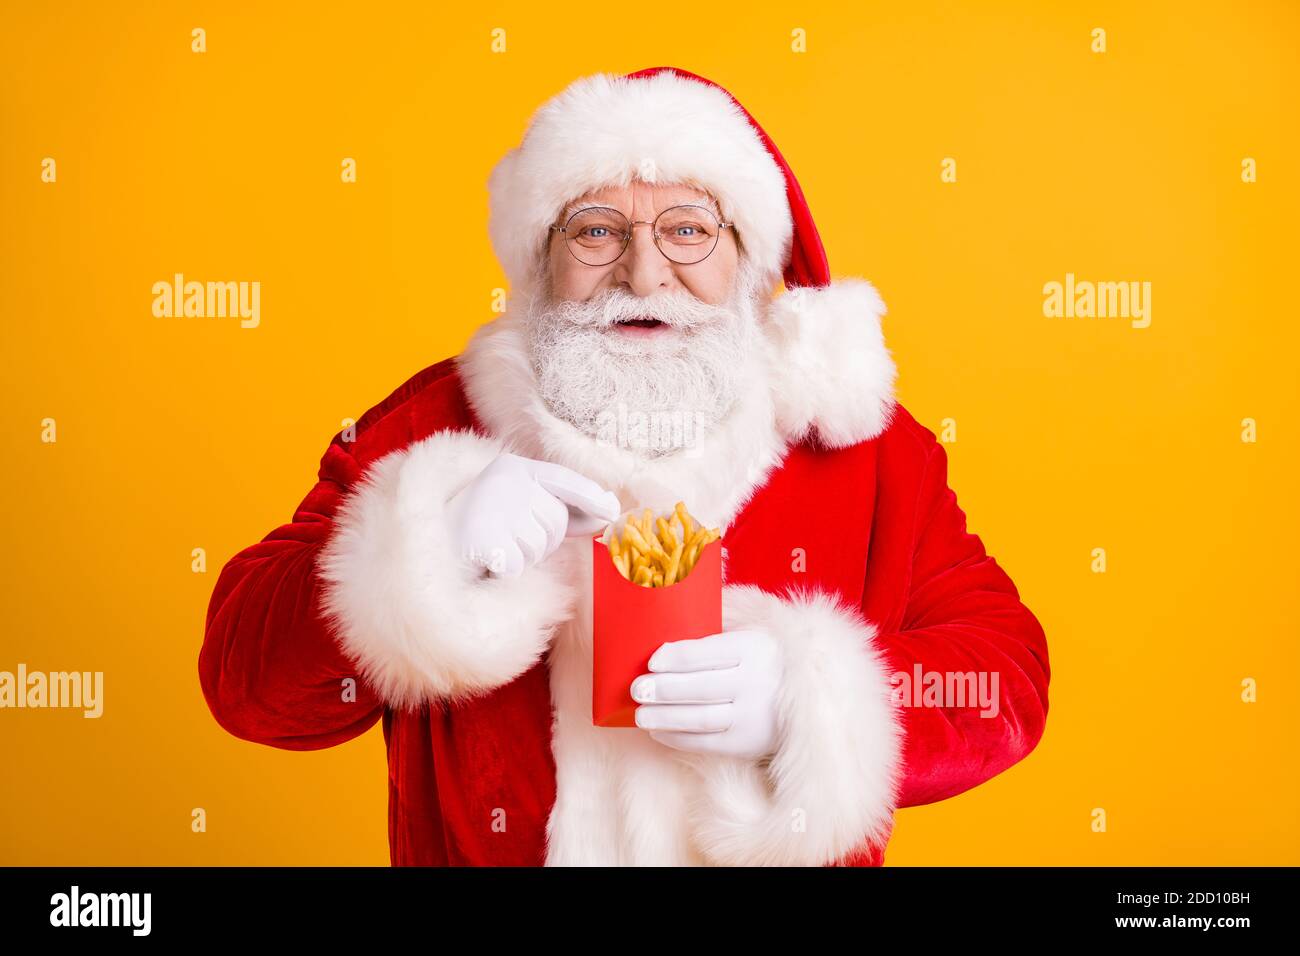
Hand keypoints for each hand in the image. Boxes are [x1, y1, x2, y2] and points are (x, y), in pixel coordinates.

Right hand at [446, 452, 619, 578]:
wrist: (429, 541)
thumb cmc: (482, 525)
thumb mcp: (518, 505)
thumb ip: (559, 506)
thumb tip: (606, 513)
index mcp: (513, 467)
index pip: (561, 479)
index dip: (590, 496)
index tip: (613, 510)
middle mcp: (504, 481)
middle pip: (556, 522)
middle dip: (544, 540)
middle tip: (509, 537)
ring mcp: (493, 508)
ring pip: (539, 547)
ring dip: (525, 556)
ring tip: (495, 546)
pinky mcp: (484, 539)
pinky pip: (519, 565)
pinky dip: (507, 571)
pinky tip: (486, 561)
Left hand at [631, 628, 782, 758]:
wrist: (810, 700)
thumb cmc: (764, 663)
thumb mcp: (752, 638)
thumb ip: (717, 634)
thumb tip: (665, 633)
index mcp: (753, 648)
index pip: (706, 652)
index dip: (675, 657)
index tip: (652, 661)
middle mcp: (755, 682)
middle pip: (700, 687)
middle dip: (663, 689)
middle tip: (637, 690)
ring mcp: (753, 716)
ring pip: (701, 718)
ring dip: (665, 717)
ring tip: (640, 715)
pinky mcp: (748, 743)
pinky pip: (706, 743)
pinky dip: (678, 738)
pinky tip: (658, 732)